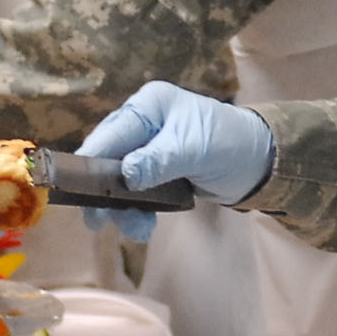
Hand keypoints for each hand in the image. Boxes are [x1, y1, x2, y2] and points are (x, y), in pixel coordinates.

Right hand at [75, 81, 274, 239]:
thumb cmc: (229, 143)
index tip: (78, 191)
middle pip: (107, 158)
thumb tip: (126, 176)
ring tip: (136, 229)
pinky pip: (134, 191)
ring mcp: (147, 148)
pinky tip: (144, 225)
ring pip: (118, 180)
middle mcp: (143, 123)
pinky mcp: (155, 170)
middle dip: (106, 191)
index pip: (110, 133)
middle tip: (98, 222)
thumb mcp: (194, 149)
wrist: (259, 163)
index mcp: (149, 106)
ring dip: (122, 206)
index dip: (91, 162)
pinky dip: (136, 209)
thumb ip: (159, 161)